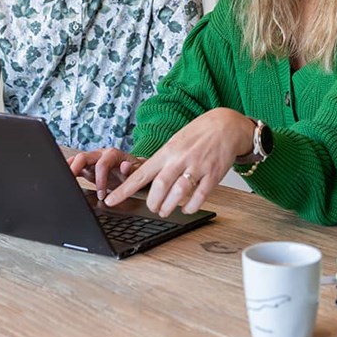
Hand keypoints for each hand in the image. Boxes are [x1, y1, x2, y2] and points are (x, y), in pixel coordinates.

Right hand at [67, 148, 143, 199]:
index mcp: (113, 154)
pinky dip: (69, 170)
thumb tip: (125, 166)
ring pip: (76, 160)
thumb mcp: (138, 172)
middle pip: (83, 157)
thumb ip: (132, 170)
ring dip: (69, 168)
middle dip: (75, 168)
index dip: (100, 180)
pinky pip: (75, 166)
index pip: (102, 164)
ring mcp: (92, 159)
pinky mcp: (87, 166)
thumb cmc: (135, 171)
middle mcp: (100, 154)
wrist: (133, 170)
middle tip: (70, 180)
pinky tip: (64, 177)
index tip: (102, 195)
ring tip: (62, 177)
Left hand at [102, 108, 255, 216]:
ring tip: (165, 211)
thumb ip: (163, 161)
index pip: (141, 173)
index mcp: (167, 151)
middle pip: (160, 186)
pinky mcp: (214, 174)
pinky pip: (200, 196)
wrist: (225, 125)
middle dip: (152, 203)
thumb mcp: (175, 142)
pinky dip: (191, 206)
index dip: (124, 189)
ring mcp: (198, 167)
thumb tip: (147, 179)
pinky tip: (187, 208)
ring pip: (179, 192)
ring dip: (169, 206)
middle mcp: (180, 159)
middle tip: (152, 208)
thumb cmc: (197, 134)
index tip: (111, 200)